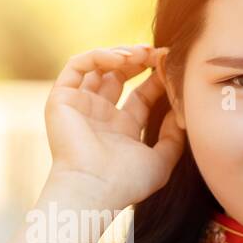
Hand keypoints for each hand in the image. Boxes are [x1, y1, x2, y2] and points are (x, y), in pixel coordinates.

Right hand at [43, 44, 184, 211]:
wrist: (93, 189)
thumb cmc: (125, 183)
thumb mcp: (161, 162)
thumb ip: (173, 138)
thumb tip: (181, 111)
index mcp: (121, 130)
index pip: (142, 95)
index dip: (158, 78)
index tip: (172, 66)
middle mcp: (100, 116)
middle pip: (121, 77)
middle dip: (141, 61)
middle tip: (158, 53)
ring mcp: (80, 107)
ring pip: (98, 67)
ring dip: (121, 54)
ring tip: (141, 53)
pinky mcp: (61, 99)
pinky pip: (77, 66)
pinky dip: (98, 56)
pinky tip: (121, 59)